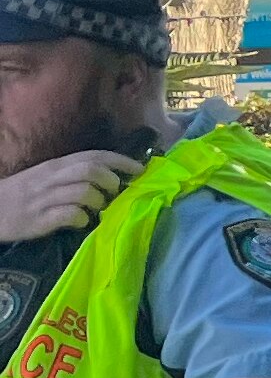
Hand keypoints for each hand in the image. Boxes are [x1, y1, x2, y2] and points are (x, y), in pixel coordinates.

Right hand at [0, 147, 141, 241]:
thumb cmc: (22, 195)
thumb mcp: (46, 177)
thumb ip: (72, 175)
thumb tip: (109, 177)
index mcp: (55, 166)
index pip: (92, 155)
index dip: (120, 160)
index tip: (140, 169)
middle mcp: (51, 178)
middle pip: (90, 170)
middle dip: (111, 180)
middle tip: (115, 192)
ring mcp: (45, 198)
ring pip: (84, 191)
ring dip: (98, 201)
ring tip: (97, 209)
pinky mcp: (39, 219)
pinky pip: (70, 215)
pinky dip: (82, 219)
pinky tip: (80, 222)